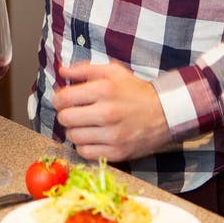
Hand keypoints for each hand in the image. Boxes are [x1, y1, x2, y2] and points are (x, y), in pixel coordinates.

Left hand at [52, 61, 172, 161]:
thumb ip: (84, 69)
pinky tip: (91, 137)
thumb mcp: (112, 71)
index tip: (61, 100)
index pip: (64, 98)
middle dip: (65, 114)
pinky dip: (84, 146)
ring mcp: (112, 135)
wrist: (165, 113)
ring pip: (73, 137)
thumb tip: (62, 71)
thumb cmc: (135, 90)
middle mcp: (107, 113)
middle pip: (65, 119)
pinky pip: (85, 153)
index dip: (57, 99)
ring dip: (73, 131)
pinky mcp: (117, 152)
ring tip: (83, 125)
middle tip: (72, 112)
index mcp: (104, 90)